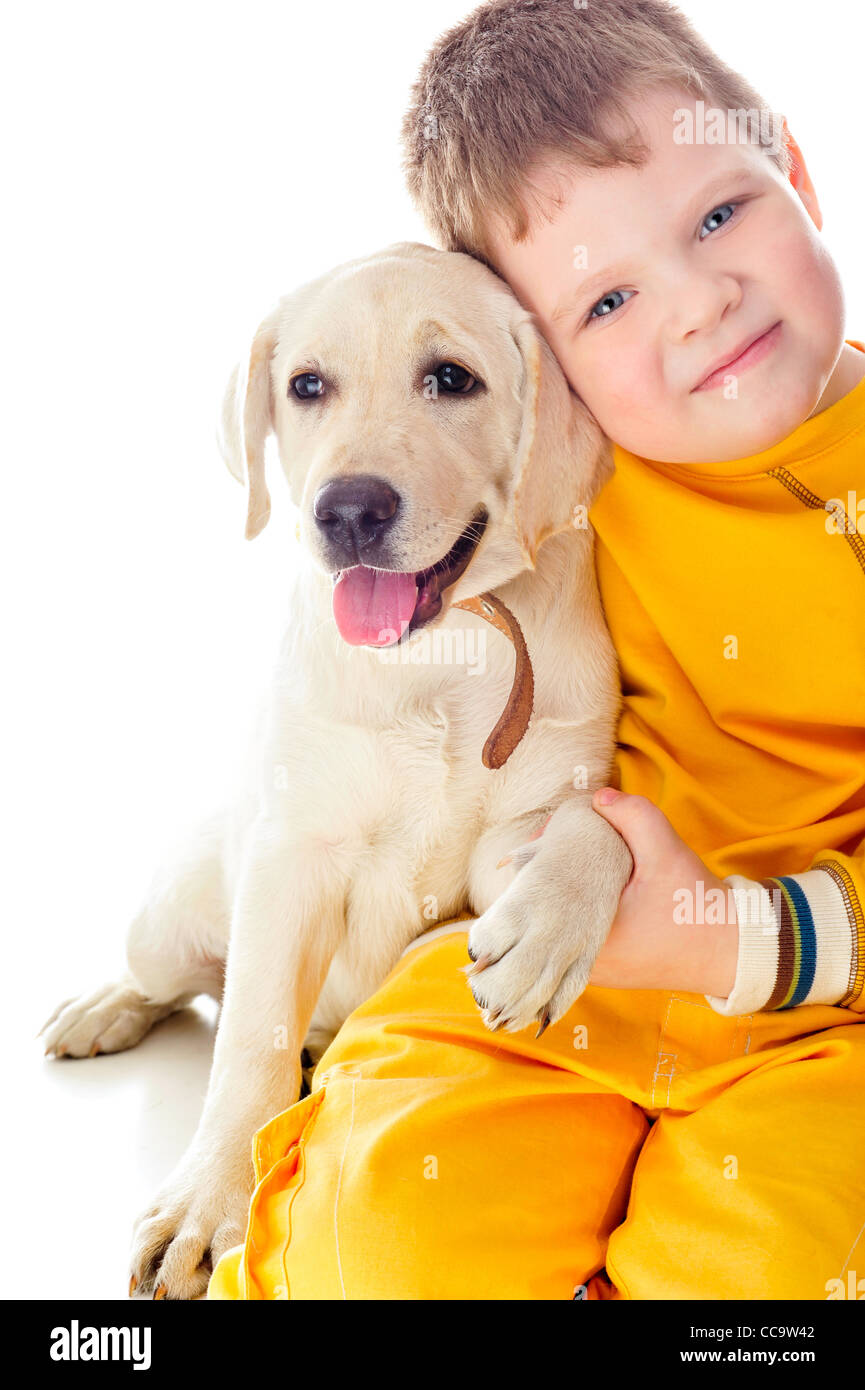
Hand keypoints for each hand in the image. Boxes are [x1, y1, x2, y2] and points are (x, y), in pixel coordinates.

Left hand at [499, 790, 739, 996]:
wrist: (731, 949)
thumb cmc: (697, 905)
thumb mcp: (666, 851)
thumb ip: (632, 815)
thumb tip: (598, 798)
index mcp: (587, 939)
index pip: (535, 897)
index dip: (537, 857)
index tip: (552, 833)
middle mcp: (580, 962)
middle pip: (541, 910)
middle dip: (548, 870)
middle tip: (562, 839)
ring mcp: (592, 970)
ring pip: (558, 922)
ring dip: (563, 890)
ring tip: (574, 857)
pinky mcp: (606, 968)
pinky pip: (577, 933)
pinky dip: (579, 907)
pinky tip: (591, 883)